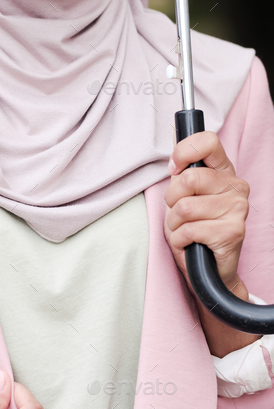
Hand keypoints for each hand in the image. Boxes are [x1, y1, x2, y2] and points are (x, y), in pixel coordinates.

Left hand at [164, 130, 248, 290]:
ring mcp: (237, 209)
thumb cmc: (194, 229)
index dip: (183, 152)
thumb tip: (175, 136)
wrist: (209, 272)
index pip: (208, 141)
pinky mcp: (233, 232)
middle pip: (188, 178)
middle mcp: (236, 187)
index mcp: (224, 172)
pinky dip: (179, 240)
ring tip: (184, 231)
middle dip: (171, 199)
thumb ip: (182, 169)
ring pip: (184, 208)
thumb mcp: (184, 195)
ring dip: (173, 224)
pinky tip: (189, 243)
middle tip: (178, 213)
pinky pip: (188, 230)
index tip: (174, 169)